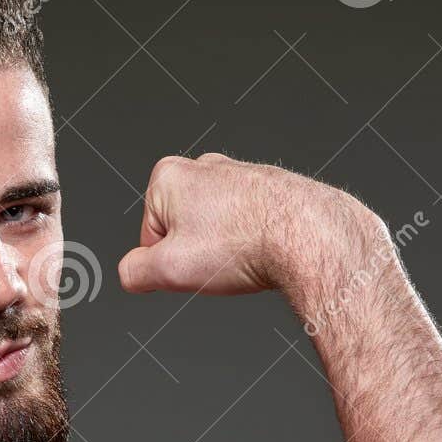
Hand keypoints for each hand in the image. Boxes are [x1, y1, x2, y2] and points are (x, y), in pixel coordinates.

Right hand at [117, 153, 376, 295]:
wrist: (309, 236)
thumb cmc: (243, 244)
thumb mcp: (168, 270)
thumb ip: (134, 272)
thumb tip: (131, 273)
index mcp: (169, 177)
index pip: (149, 237)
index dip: (166, 262)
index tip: (190, 266)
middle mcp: (204, 167)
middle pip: (182, 229)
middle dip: (195, 252)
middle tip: (217, 265)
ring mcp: (241, 174)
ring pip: (217, 227)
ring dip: (225, 248)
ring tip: (243, 258)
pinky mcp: (271, 187)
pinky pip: (248, 224)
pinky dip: (252, 241)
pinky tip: (264, 251)